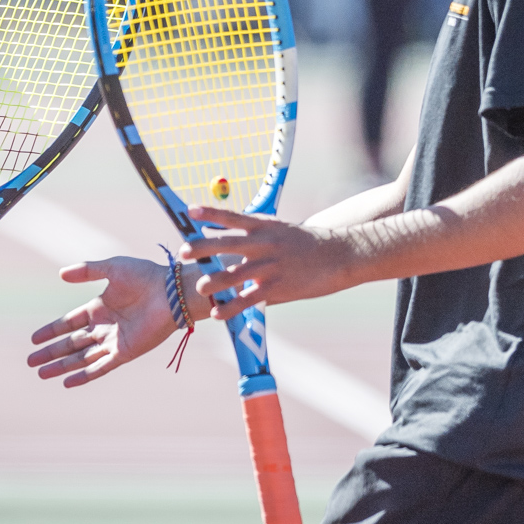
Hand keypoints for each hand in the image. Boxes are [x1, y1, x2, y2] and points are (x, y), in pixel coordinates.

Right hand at [26, 256, 179, 386]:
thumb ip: (87, 271)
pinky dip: (84, 375)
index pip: (69, 322)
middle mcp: (104, 326)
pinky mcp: (125, 352)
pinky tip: (67, 382)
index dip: (52, 330)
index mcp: (100, 307)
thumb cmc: (145, 276)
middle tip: (31, 362)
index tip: (34, 339)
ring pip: (81, 357)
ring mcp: (113, 341)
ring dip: (61, 366)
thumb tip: (61, 273)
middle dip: (51, 352)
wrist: (171, 293)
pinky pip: (100, 367)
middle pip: (71, 343)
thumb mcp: (112, 268)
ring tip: (41, 374)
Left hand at [183, 206, 350, 321]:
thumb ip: (257, 237)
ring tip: (201, 287)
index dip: (210, 213)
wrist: (340, 254)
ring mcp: (271, 265)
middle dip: (201, 248)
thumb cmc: (308, 244)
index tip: (189, 210)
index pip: (232, 217)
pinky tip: (219, 313)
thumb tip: (228, 244)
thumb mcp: (281, 231)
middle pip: (226, 244)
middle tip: (183, 253)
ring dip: (214, 283)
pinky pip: (248, 299)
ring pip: (234, 275)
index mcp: (264, 226)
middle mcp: (265, 243)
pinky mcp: (278, 287)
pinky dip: (231, 307)